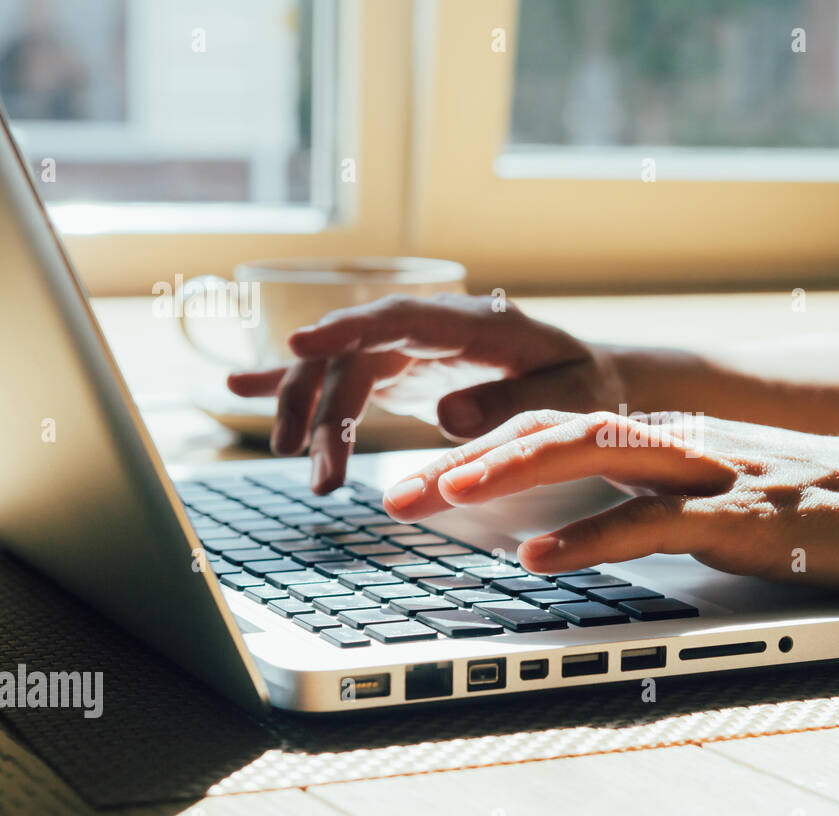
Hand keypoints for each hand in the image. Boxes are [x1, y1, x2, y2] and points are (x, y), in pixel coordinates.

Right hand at [226, 294, 626, 492]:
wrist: (591, 379)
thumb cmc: (586, 383)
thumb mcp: (571, 397)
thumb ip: (511, 405)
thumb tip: (444, 418)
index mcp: (472, 322)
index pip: (398, 318)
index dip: (347, 329)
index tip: (300, 345)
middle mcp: (431, 327)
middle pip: (352, 351)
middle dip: (320, 402)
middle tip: (308, 462)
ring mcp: (411, 348)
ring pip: (340, 370)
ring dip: (313, 415)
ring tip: (300, 466)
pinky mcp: (401, 370)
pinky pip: (342, 375)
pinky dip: (297, 384)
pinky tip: (239, 386)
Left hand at [381, 410, 838, 591]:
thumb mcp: (740, 498)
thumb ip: (674, 500)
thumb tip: (605, 523)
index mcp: (680, 437)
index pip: (566, 426)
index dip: (490, 445)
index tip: (429, 477)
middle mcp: (688, 441)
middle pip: (560, 428)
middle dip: (471, 457)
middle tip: (399, 493)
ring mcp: (718, 474)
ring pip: (595, 454)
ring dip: (511, 474)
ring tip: (443, 497)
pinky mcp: (752, 520)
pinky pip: (656, 523)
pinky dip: (591, 538)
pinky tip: (540, 558)